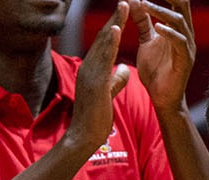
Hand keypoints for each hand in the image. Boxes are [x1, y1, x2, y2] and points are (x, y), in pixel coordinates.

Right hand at [64, 3, 132, 157]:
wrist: (84, 137)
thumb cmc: (95, 119)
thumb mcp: (109, 94)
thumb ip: (116, 80)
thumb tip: (125, 68)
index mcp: (92, 70)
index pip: (104, 44)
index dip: (114, 27)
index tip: (124, 12)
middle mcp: (88, 68)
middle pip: (103, 38)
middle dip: (115, 19)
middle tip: (125, 0)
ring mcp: (90, 74)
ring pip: (103, 44)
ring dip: (114, 23)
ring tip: (124, 6)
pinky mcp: (94, 82)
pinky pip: (103, 59)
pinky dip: (110, 42)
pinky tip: (117, 28)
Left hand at [132, 0, 197, 113]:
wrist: (161, 98)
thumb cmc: (155, 71)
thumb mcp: (146, 41)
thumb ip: (142, 21)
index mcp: (177, 28)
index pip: (176, 3)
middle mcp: (185, 34)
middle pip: (183, 6)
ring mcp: (187, 47)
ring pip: (180, 22)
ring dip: (161, 11)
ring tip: (145, 4)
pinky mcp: (186, 61)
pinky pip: (181, 42)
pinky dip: (169, 33)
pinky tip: (157, 27)